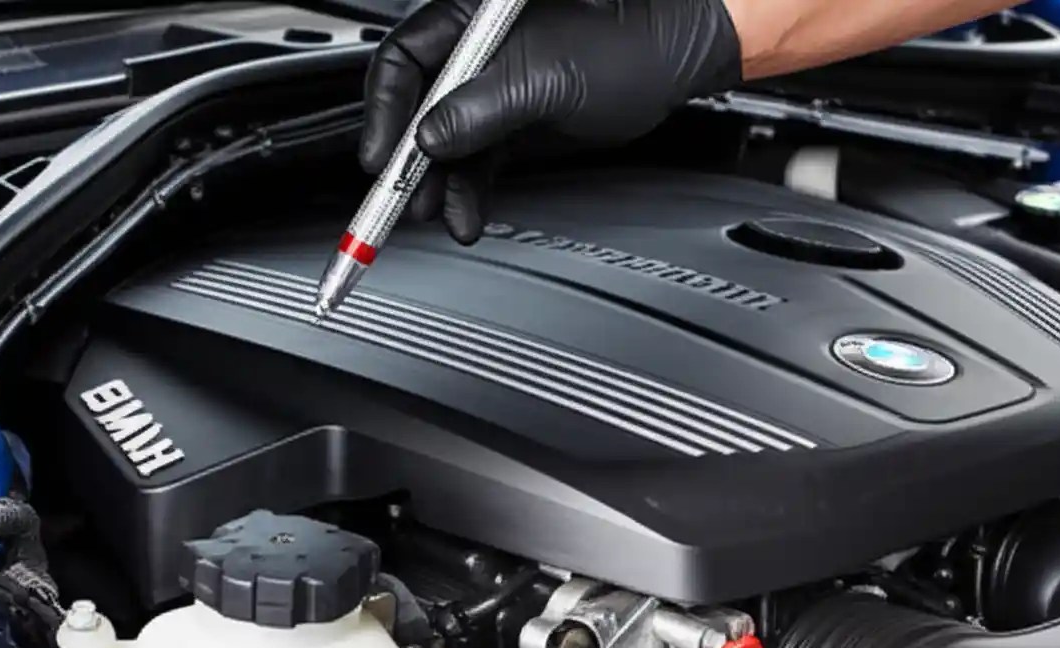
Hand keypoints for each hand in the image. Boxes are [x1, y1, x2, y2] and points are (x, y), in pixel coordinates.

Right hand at [359, 0, 743, 244]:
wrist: (679, 62)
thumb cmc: (630, 39)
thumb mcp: (546, 75)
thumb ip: (480, 107)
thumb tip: (428, 137)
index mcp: (473, 18)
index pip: (405, 60)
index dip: (386, 111)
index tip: (381, 157)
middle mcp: (476, 51)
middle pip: (419, 107)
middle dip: (408, 158)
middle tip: (401, 199)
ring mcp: (493, 88)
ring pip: (446, 143)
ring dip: (440, 185)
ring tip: (439, 215)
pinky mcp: (513, 121)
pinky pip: (477, 160)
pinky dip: (469, 191)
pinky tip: (465, 214)